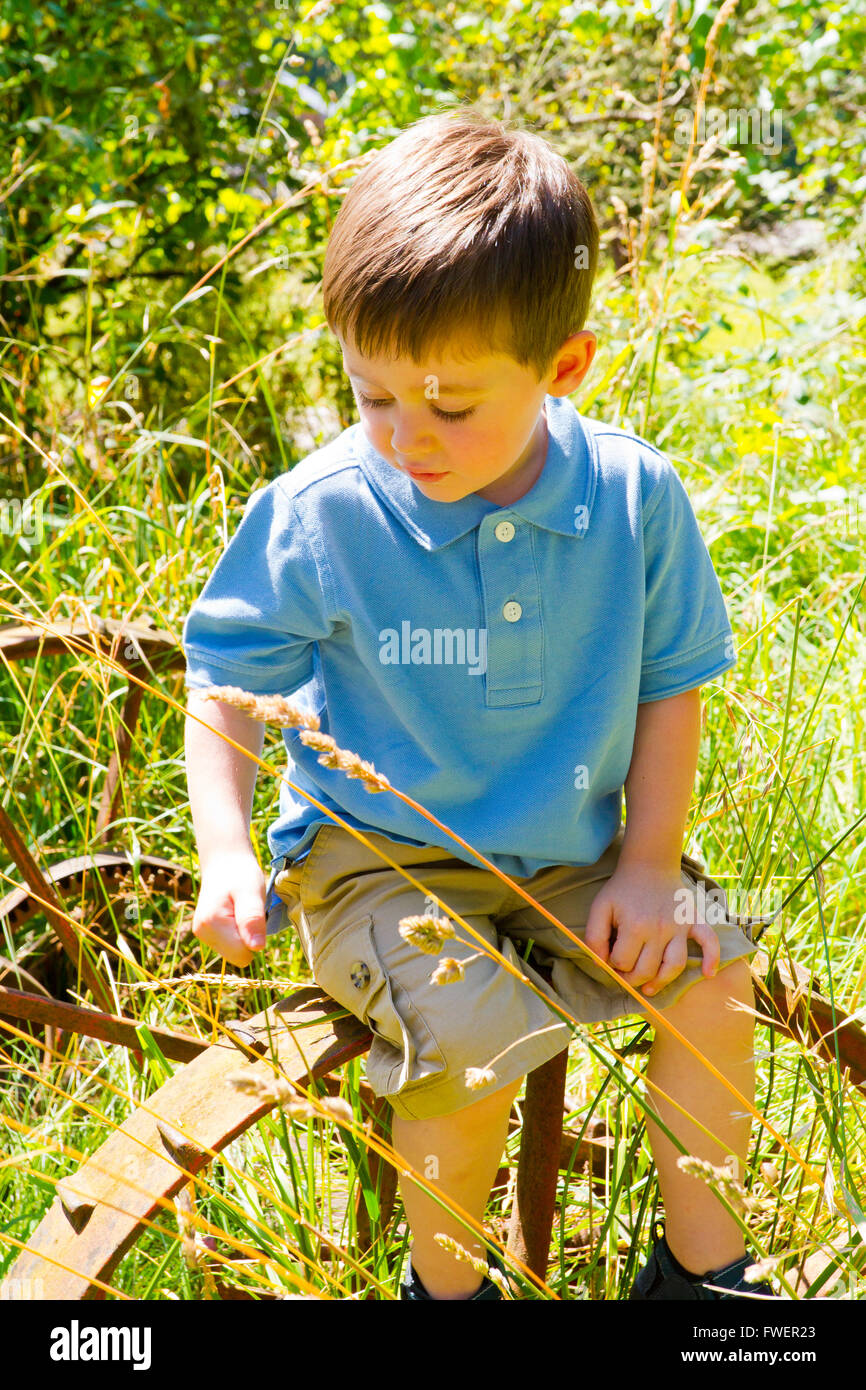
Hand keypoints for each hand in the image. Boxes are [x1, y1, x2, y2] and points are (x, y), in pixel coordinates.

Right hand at [192, 851, 267, 967]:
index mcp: (212, 924)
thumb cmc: (241, 874)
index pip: (243, 955)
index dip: (254, 938)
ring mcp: (202, 933)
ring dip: (243, 934)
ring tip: (241, 910)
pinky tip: (235, 913)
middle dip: (248, 937)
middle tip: (248, 910)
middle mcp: (202, 932)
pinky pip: (229, 945)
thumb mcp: (252, 892)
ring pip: (234, 951)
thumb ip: (252, 919)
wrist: (224, 862)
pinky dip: (237, 932)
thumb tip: (256, 948)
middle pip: (238, 956)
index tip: (253, 914)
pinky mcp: (205, 932)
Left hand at [583, 861, 719, 996]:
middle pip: (647, 969)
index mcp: (635, 926)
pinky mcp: (694, 921)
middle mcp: (660, 930)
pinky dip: (712, 958)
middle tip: (625, 976)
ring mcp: (680, 926)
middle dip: (631, 979)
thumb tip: (600, 963)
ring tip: (649, 989)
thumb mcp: (600, 908)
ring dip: (661, 982)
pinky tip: (708, 974)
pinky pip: (709, 941)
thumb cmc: (622, 889)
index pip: (623, 962)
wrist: (649, 864)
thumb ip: (595, 936)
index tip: (610, 960)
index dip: (613, 965)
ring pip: (674, 965)